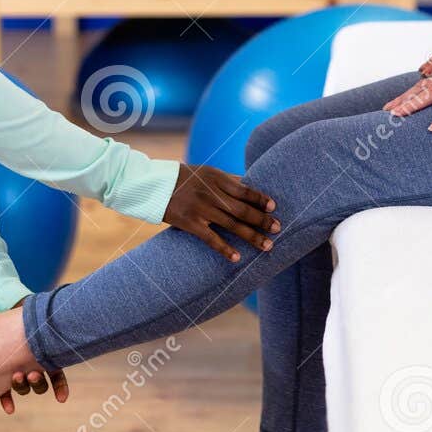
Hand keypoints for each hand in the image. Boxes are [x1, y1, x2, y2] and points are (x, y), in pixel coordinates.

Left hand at [0, 297, 69, 414]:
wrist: (1, 316)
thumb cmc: (24, 316)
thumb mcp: (37, 321)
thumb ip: (47, 324)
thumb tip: (64, 312)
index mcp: (45, 357)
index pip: (57, 376)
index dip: (60, 388)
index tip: (61, 399)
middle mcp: (33, 367)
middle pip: (39, 384)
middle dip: (37, 382)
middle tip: (32, 374)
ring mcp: (18, 371)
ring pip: (24, 388)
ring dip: (22, 386)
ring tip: (16, 377)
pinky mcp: (0, 374)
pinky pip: (5, 391)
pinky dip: (7, 400)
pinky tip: (10, 408)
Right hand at [164, 164, 278, 262]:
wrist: (153, 185)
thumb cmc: (185, 178)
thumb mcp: (207, 173)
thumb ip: (228, 180)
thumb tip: (250, 184)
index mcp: (217, 178)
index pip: (244, 190)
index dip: (260, 199)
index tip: (274, 207)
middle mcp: (211, 193)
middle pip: (242, 209)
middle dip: (262, 219)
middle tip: (278, 228)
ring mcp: (201, 209)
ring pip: (232, 225)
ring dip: (252, 236)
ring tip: (267, 246)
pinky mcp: (190, 223)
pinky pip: (211, 238)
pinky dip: (225, 249)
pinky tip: (238, 258)